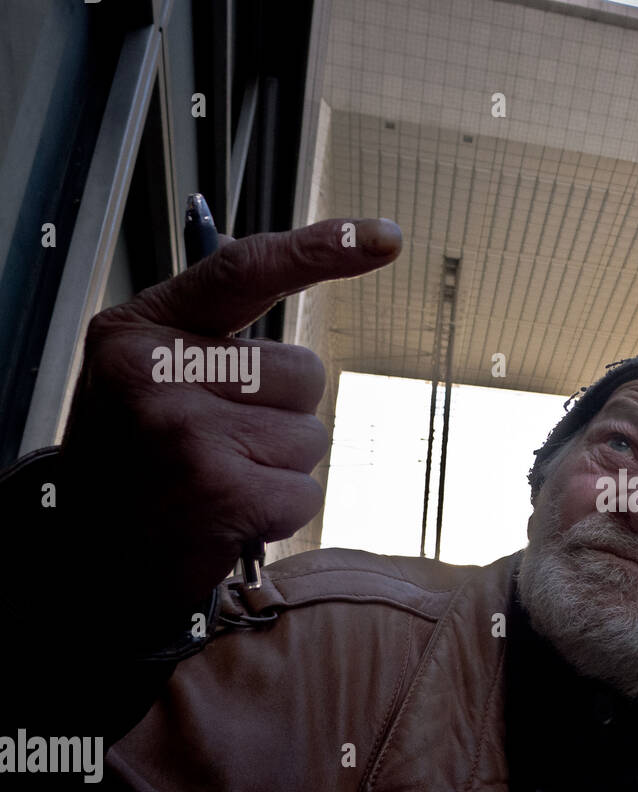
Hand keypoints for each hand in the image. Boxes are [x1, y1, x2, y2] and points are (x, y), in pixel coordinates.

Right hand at [60, 219, 401, 635]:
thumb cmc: (135, 455)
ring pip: (311, 435)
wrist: (92, 547)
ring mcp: (188, 434)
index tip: (384, 237)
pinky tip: (232, 511)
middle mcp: (156, 374)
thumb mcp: (145, 374)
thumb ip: (212, 334)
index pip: (244, 270)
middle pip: (305, 372)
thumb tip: (294, 285)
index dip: (322, 249)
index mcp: (141, 331)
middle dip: (284, 411)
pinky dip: (282, 509)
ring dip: (281, 465)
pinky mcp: (221, 493)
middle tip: (226, 439)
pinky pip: (306, 490)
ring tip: (223, 476)